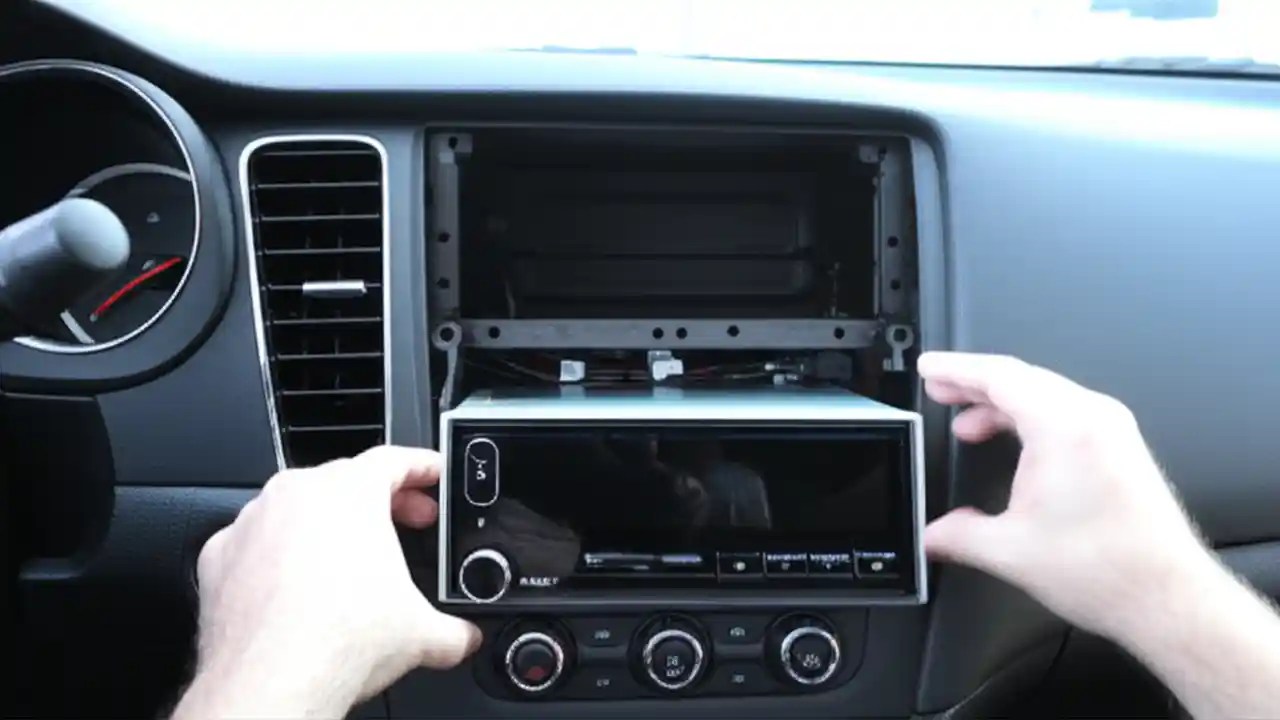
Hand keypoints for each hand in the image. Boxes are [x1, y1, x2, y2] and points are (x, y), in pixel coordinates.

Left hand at [172, 446, 480, 719]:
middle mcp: (296, 495)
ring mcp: (251, 523)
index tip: (432, 474)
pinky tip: (295, 591)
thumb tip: (465, 639)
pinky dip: (277, 558)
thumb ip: (454, 628)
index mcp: (350, 492)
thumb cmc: (337, 642)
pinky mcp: (219, 556)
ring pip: (297, 509)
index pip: (394, 459)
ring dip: (325, 527)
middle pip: (345, 481)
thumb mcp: (422, 634)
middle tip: (404, 523)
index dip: (422, 466)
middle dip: (379, 502)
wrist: (268, 684)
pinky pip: (257, 544)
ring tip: (347, 563)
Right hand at [920, 352, 1208, 637]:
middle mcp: (1093, 418)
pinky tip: (1013, 442)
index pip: (999, 376)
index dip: (957, 368)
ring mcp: (1112, 431)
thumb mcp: (1010, 551)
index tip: (931, 367)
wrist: (1167, 597)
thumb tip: (932, 534)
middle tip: (940, 389)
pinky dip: (1030, 418)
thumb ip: (958, 536)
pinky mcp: (1121, 448)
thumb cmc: (1109, 570)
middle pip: (1022, 378)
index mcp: (1064, 428)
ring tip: (968, 422)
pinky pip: (1067, 413)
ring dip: (1002, 403)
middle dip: (974, 383)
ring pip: (1046, 394)